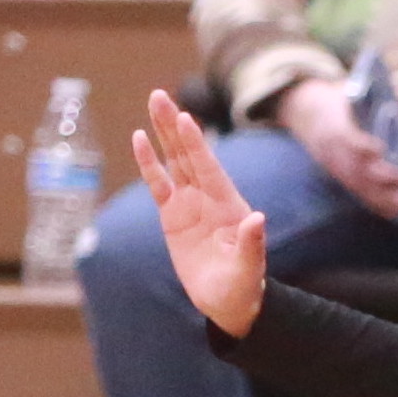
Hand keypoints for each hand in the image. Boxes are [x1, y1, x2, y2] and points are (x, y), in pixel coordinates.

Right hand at [134, 89, 266, 335]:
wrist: (229, 302)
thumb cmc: (243, 287)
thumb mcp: (249, 269)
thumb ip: (253, 244)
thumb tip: (257, 219)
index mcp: (228, 206)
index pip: (208, 168)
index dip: (196, 144)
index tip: (186, 118)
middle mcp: (209, 197)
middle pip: (188, 154)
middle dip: (174, 125)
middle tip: (159, 94)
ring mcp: (190, 203)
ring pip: (173, 160)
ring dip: (163, 133)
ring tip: (154, 102)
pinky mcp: (172, 215)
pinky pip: (158, 183)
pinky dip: (149, 162)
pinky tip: (140, 139)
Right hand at [275, 76, 397, 215]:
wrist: (306, 111)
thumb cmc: (347, 98)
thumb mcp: (368, 88)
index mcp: (334, 121)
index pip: (344, 136)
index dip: (359, 144)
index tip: (378, 149)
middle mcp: (331, 147)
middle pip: (353, 165)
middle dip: (378, 175)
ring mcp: (334, 164)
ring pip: (356, 184)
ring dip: (381, 196)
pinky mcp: (340, 177)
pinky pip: (356, 193)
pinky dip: (375, 204)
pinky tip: (395, 213)